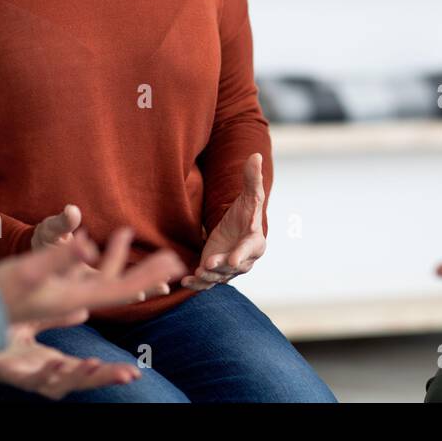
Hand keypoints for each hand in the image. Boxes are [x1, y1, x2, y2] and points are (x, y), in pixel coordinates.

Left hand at [0, 321, 139, 398]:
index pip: (87, 370)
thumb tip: (85, 311)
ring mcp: (26, 375)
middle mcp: (42, 374)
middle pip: (79, 381)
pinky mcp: (9, 374)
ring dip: (78, 377)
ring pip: (58, 385)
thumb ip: (59, 316)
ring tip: (96, 365)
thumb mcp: (35, 316)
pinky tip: (56, 364)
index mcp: (52, 363)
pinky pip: (30, 379)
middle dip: (104, 378)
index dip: (110, 372)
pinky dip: (46, 373)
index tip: (135, 372)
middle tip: (127, 374)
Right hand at [31, 204, 170, 301]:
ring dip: (128, 267)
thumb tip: (89, 244)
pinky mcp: (56, 292)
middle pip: (120, 288)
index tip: (173, 264)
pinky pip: (89, 281)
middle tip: (177, 262)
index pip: (121, 289)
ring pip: (106, 283)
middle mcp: (74, 301)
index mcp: (74, 298)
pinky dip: (103, 263)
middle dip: (149, 274)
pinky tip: (99, 249)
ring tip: (140, 245)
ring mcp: (65, 297)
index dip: (148, 276)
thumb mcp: (29, 269)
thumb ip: (59, 256)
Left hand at [183, 153, 265, 290]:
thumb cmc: (245, 212)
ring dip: (208, 277)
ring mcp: (229, 269)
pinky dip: (197, 284)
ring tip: (195, 273)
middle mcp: (244, 260)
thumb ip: (252, 178)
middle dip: (221, 267)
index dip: (242, 254)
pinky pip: (207, 283)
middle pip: (233, 267)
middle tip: (207, 265)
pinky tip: (185, 282)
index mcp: (255, 242)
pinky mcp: (215, 273)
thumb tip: (256, 155)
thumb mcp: (249, 195)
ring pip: (219, 277)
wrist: (236, 228)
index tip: (233, 260)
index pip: (250, 249)